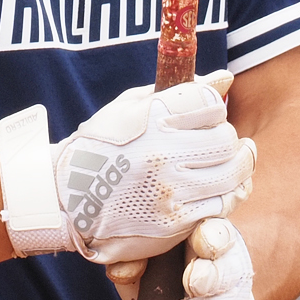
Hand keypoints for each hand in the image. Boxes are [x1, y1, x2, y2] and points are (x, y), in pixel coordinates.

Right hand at [0, 71, 256, 263]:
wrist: (65, 200)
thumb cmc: (100, 147)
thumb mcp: (129, 107)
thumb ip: (180, 92)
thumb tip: (226, 77)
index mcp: (150, 118)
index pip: (210, 102)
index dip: (215, 106)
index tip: (208, 114)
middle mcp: (161, 153)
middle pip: (225, 139)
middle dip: (226, 137)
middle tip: (218, 141)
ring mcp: (168, 190)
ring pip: (231, 174)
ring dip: (235, 166)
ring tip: (226, 162)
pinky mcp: (173, 223)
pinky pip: (221, 205)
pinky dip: (225, 195)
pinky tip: (214, 188)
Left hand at [107, 217, 258, 299]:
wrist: (204, 291)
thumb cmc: (170, 263)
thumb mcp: (150, 252)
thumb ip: (134, 255)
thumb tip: (121, 269)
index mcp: (211, 239)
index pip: (219, 234)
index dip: (213, 239)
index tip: (200, 243)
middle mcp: (230, 271)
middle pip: (227, 277)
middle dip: (207, 288)